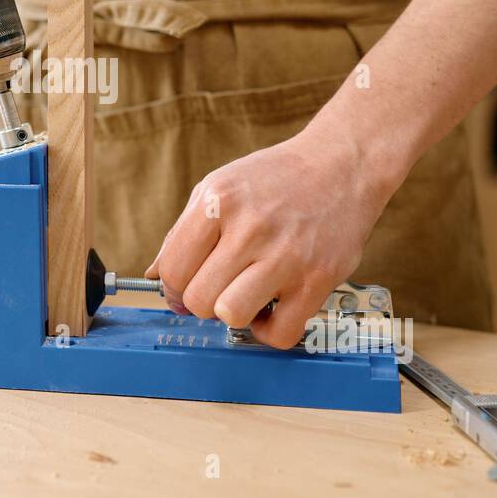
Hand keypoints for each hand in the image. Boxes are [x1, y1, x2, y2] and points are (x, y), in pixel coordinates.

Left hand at [146, 126, 396, 348]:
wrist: (341, 165)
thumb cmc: (275, 179)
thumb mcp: (219, 187)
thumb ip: (183, 233)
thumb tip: (155, 278)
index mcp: (218, 201)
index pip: (172, 269)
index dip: (174, 286)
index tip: (187, 285)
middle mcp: (250, 227)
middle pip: (197, 298)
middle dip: (202, 300)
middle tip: (221, 285)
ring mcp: (286, 255)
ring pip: (231, 316)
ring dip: (234, 313)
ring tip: (247, 293)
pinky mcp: (318, 279)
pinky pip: (279, 333)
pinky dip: (271, 330)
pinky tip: (274, 306)